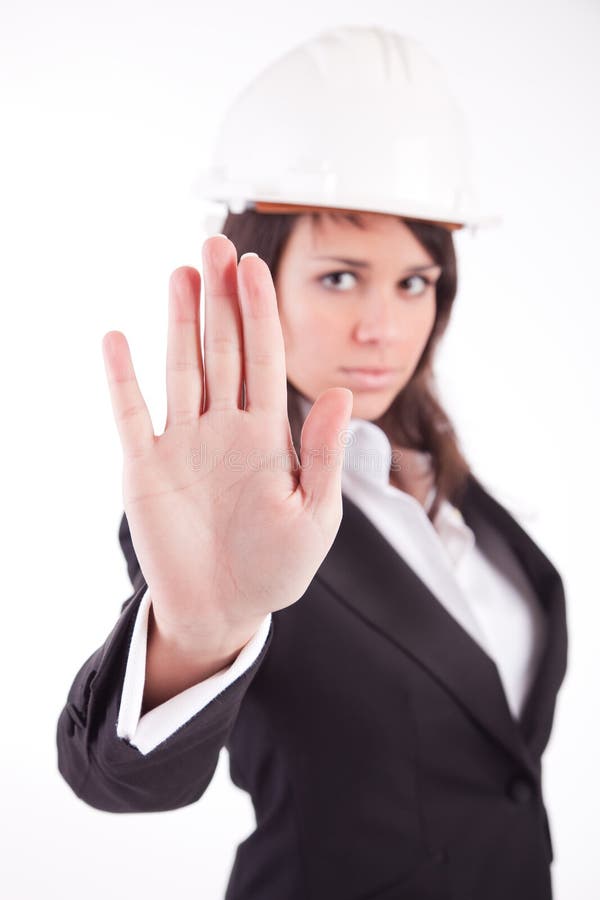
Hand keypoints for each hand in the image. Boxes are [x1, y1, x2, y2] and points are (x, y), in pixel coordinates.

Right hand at [102, 236, 352, 652]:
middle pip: (222, 349)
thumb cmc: (276, 567)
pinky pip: (131, 414)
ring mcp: (183, 443)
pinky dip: (122, 379)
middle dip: (221, 299)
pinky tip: (117, 338)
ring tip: (180, 273)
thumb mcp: (315, 516)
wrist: (223, 609)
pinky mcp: (145, 467)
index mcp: (268, 436)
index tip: (255, 268)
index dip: (261, 313)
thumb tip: (344, 397)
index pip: (266, 360)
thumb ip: (324, 456)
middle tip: (216, 243)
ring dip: (178, 322)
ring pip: (181, 368)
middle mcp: (224, 427)